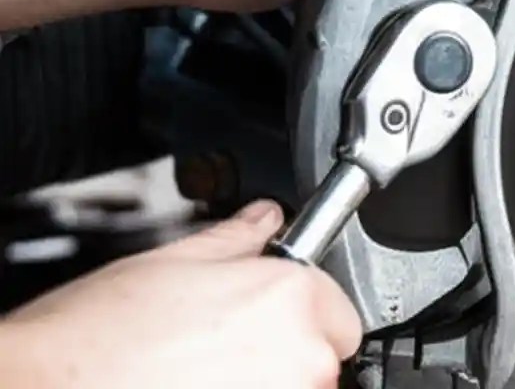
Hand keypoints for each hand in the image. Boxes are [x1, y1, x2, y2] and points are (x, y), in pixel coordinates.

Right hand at [0, 201, 361, 388]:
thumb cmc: (99, 336)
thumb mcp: (172, 262)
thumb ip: (237, 239)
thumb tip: (265, 219)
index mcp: (290, 298)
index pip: (338, 307)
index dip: (300, 309)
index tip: (267, 315)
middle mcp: (303, 356)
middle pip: (322, 355)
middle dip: (284, 350)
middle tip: (223, 346)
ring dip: (266, 382)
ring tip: (202, 374)